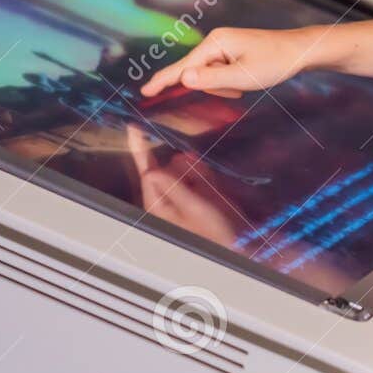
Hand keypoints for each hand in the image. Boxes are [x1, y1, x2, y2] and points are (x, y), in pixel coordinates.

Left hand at [126, 126, 238, 243]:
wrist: (238, 245)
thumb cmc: (214, 232)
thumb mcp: (194, 207)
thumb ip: (174, 186)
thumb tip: (152, 169)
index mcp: (158, 203)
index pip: (148, 170)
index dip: (142, 148)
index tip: (134, 126)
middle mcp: (167, 198)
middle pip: (168, 166)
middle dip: (184, 166)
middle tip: (199, 183)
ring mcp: (183, 195)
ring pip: (184, 168)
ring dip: (197, 171)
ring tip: (210, 190)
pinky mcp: (198, 194)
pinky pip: (198, 174)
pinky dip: (205, 176)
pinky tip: (213, 187)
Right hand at [140, 26, 320, 98]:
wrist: (301, 51)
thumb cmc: (275, 62)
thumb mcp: (244, 76)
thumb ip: (212, 80)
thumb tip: (183, 78)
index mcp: (215, 43)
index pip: (182, 66)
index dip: (163, 81)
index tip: (144, 92)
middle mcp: (216, 41)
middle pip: (198, 74)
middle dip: (216, 87)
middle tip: (241, 86)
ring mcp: (224, 46)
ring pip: (210, 77)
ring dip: (226, 86)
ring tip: (249, 80)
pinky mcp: (231, 52)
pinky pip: (221, 74)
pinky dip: (232, 82)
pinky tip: (249, 78)